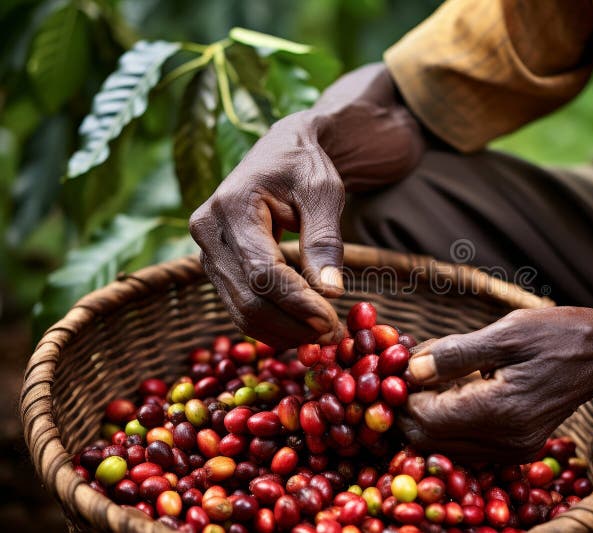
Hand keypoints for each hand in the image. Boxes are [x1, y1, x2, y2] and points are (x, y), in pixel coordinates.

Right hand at [189, 64, 423, 347]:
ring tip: (323, 335)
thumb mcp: (323, 194)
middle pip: (248, 297)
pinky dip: (272, 324)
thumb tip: (331, 292)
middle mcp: (208, 231)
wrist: (282, 152)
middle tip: (333, 335)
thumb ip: (324, 240)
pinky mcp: (216, 267)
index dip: (297, 303)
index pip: (263, 271)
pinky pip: (239, 306)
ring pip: (241, 310)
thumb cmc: (306, 168)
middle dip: (292, 323)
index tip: (332, 322)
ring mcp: (207, 252)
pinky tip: (303, 327)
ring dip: (284, 331)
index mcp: (231, 206)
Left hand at [400, 307, 592, 462]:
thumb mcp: (505, 333)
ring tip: (423, 377)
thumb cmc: (559, 333)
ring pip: (444, 445)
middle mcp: (505, 441)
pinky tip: (448, 390)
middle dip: (406, 408)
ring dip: (425, 415)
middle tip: (398, 374)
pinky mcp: (517, 446)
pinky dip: (447, 421)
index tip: (389, 367)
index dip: (399, 396)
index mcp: (501, 412)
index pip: (427, 419)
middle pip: (430, 439)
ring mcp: (513, 448)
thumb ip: (455, 354)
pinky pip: (465, 443)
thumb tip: (409, 370)